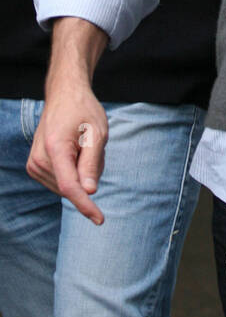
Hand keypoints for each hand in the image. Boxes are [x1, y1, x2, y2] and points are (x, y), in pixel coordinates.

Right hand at [27, 82, 108, 224]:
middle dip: (88, 175)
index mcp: (54, 148)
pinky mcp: (35, 168)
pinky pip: (62, 182)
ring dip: (82, 173)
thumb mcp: (97, 133)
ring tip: (82, 146)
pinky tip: (75, 151)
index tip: (100, 219)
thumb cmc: (84, 111)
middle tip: (92, 146)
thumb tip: (89, 192)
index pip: (70, 187)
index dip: (85, 205)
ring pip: (68, 187)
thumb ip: (92, 163)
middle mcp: (39, 159)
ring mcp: (34, 165)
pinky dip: (74, 172)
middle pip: (72, 187)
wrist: (64, 97)